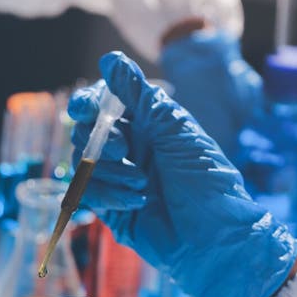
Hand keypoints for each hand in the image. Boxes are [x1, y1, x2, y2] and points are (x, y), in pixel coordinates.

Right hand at [69, 51, 296, 296]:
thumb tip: (109, 60)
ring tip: (143, 185)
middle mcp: (130, 149)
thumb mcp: (174, 129)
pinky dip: (109, 196)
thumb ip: (139, 95)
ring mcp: (119, 179)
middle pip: (88, 133)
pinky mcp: (111, 209)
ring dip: (109, 172)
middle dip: (101, 140)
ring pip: (85, 165)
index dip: (88, 103)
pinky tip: (138, 201)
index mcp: (148, 124)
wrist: (213, 236)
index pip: (103, 104)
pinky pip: (89, 194)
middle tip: (126, 152)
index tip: (83, 109)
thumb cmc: (205, 179)